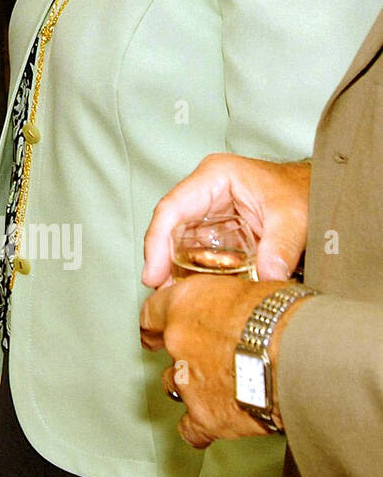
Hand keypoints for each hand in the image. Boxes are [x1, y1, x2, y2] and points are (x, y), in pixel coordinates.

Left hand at [140, 276, 306, 447]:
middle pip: (167, 351)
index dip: (156, 324)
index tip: (156, 330)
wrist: (300, 355)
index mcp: (183, 304)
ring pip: (174, 386)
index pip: (151, 313)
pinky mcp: (207, 417)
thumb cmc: (284, 315)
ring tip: (219, 386)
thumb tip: (245, 300)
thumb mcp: (252, 287)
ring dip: (191, 387)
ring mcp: (188, 382)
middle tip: (210, 356)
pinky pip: (191, 429)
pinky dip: (200, 428)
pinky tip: (215, 423)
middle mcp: (177, 342)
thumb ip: (232, 298)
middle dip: (184, 354)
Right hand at [142, 154, 310, 288]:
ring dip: (177, 271)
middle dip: (162, 262)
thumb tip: (267, 278)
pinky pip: (198, 254)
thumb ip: (281, 246)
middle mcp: (204, 193)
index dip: (156, 243)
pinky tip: (197, 293)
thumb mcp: (294, 217)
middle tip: (163, 295)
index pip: (171, 209)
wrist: (323, 193)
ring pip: (180, 243)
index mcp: (214, 177)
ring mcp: (209, 212)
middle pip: (170, 229)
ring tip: (178, 300)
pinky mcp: (218, 231)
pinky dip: (195, 274)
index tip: (154, 275)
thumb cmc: (305, 192)